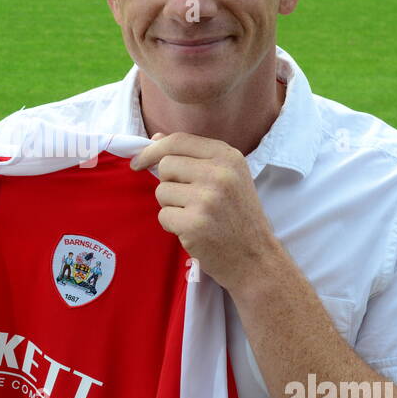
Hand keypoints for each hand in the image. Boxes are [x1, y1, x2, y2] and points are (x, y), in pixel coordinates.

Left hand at [129, 131, 275, 293]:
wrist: (256, 258)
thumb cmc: (238, 217)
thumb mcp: (229, 177)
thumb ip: (194, 156)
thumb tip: (156, 139)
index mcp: (228, 157)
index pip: (178, 140)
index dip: (153, 150)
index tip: (139, 161)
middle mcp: (219, 174)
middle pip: (166, 165)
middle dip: (169, 183)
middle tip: (189, 200)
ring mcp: (206, 199)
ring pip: (161, 191)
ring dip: (171, 206)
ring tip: (195, 216)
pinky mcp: (194, 224)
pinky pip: (163, 216)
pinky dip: (172, 226)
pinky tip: (193, 231)